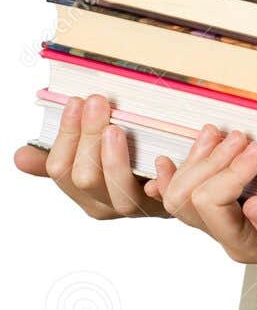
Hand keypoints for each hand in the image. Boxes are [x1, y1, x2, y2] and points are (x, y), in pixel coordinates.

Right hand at [14, 94, 171, 220]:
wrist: (183, 189)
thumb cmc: (132, 167)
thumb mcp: (91, 162)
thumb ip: (60, 159)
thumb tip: (19, 156)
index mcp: (85, 193)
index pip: (60, 169)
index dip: (65, 135)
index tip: (75, 102)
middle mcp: (108, 204)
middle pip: (86, 178)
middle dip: (87, 138)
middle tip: (96, 102)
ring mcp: (140, 207)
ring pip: (119, 193)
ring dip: (115, 159)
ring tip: (116, 128)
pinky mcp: (171, 205)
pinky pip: (166, 200)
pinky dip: (163, 181)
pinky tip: (162, 160)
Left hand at [149, 126, 256, 268]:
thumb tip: (253, 206)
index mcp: (245, 243)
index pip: (211, 204)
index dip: (228, 171)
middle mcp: (231, 231)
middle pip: (185, 199)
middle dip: (208, 162)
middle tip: (241, 138)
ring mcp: (228, 216)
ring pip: (183, 192)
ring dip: (196, 159)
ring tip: (217, 133)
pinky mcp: (235, 201)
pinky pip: (192, 190)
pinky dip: (181, 171)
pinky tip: (168, 162)